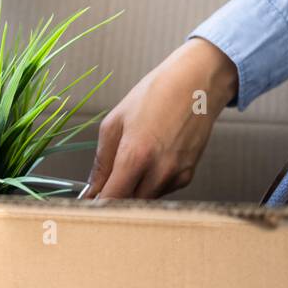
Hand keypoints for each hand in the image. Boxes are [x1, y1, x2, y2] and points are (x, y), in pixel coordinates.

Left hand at [85, 38, 238, 199]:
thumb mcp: (115, 122)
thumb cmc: (156, 95)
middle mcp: (159, 171)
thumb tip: (92, 189)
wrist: (197, 83)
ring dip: (133, 190)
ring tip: (134, 160)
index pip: (112, 199)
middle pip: (129, 204)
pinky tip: (152, 159)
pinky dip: (151, 182)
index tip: (91, 201)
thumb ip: (101, 162)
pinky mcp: (187, 176)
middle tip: (107, 183)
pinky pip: (162, 190)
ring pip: (145, 199)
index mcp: (136, 155)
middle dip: (115, 197)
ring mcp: (176, 175)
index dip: (98, 204)